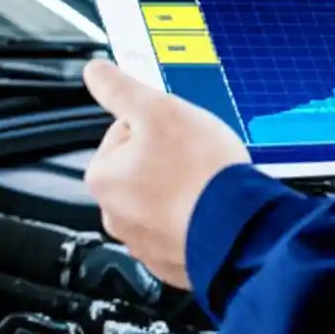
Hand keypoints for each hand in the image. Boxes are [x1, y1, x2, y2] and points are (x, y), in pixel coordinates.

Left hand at [82, 60, 249, 288]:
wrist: (239, 228)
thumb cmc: (201, 171)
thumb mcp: (159, 110)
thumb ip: (120, 89)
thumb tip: (95, 71)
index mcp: (103, 177)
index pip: (125, 133)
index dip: (158, 127)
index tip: (179, 135)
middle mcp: (114, 215)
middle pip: (141, 169)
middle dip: (167, 161)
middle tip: (197, 160)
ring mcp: (143, 243)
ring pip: (162, 201)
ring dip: (181, 192)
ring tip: (206, 186)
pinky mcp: (170, 262)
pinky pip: (179, 231)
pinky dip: (193, 221)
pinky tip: (210, 211)